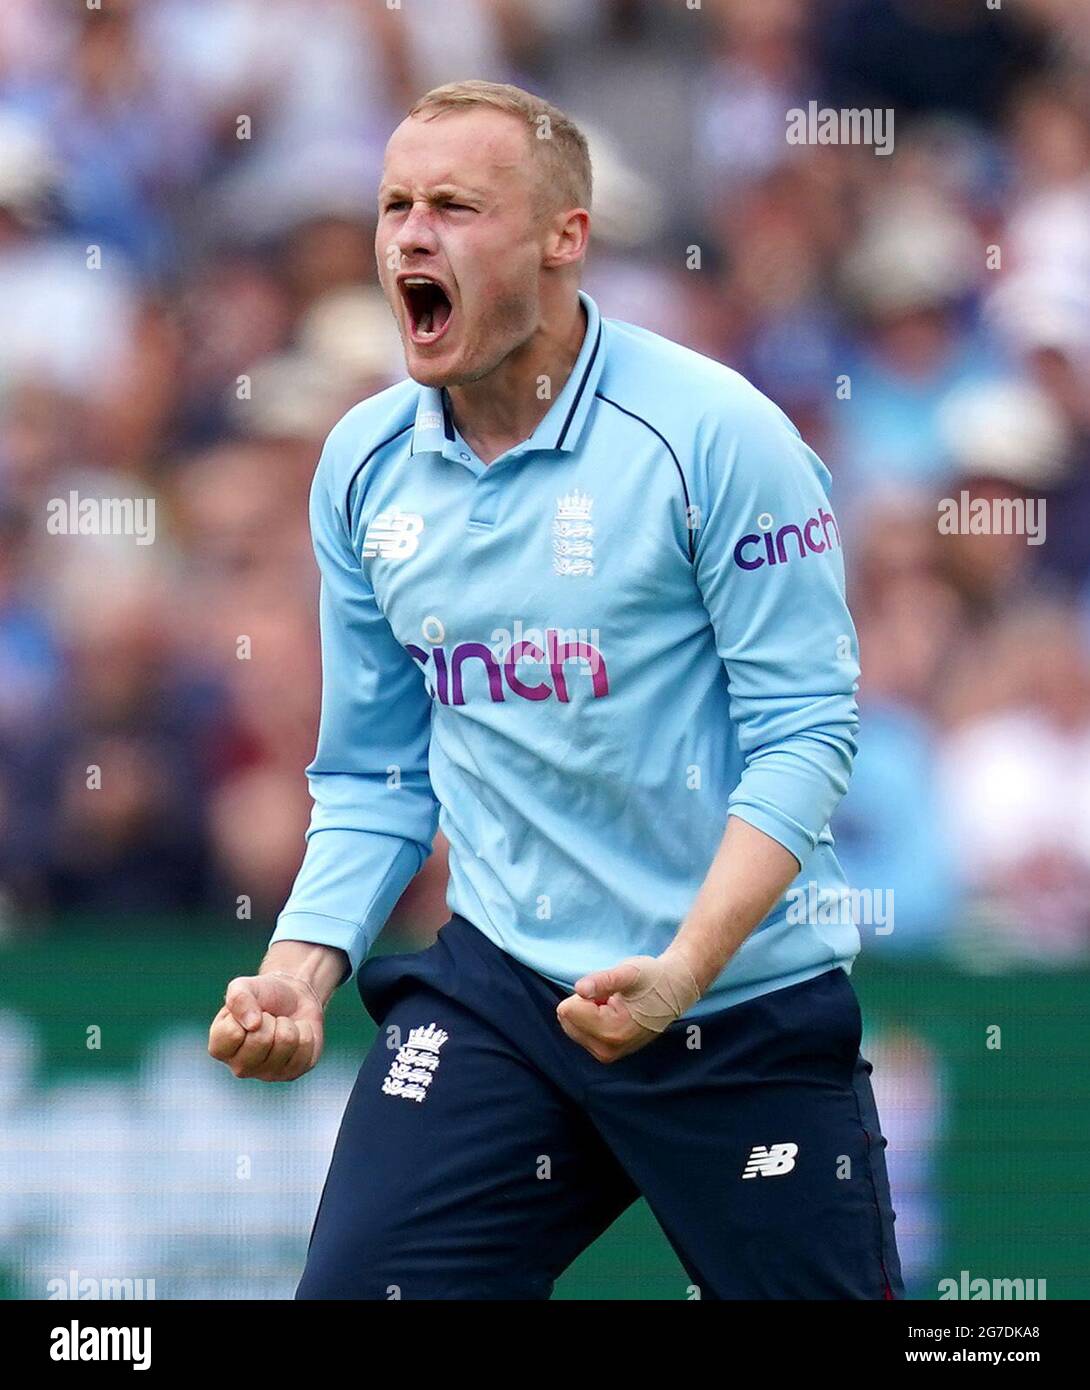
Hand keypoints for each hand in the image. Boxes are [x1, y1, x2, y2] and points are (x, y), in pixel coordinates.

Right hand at [208, 973, 324, 1081]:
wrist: (292, 999)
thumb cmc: (262, 994)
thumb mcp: (243, 986)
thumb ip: (238, 998)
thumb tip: (253, 1024)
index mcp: (220, 1048)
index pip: (233, 1033)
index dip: (247, 1013)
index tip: (249, 1012)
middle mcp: (240, 1067)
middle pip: (262, 1040)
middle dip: (270, 1019)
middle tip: (269, 1018)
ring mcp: (267, 1074)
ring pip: (287, 1041)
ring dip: (288, 1024)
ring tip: (281, 1025)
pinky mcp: (294, 1072)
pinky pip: (306, 1046)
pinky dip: (304, 1030)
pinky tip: (296, 1033)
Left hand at [555, 953, 700, 1064]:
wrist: (674, 992)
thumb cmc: (653, 978)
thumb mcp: (629, 972)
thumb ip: (603, 980)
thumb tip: (579, 988)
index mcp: (611, 1031)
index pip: (567, 1010)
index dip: (588, 993)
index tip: (612, 993)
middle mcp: (606, 1050)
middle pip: (567, 1019)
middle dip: (586, 1004)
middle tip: (613, 999)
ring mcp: (606, 1054)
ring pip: (571, 1025)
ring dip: (590, 1011)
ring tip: (616, 1006)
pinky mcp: (606, 1054)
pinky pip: (580, 1031)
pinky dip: (593, 1019)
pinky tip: (615, 1014)